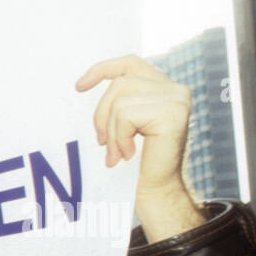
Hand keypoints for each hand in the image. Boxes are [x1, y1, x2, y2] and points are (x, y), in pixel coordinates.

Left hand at [75, 55, 204, 242]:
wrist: (153, 191)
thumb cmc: (134, 163)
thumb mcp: (122, 126)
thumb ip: (117, 103)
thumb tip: (83, 84)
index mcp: (162, 88)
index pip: (129, 64)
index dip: (103, 69)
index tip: (79, 86)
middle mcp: (175, 89)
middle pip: (119, 84)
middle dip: (102, 115)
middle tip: (103, 144)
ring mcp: (177, 99)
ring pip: (120, 101)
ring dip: (111, 131)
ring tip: (118, 152)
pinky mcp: (173, 112)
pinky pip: (126, 115)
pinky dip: (120, 137)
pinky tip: (129, 154)